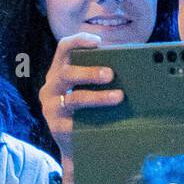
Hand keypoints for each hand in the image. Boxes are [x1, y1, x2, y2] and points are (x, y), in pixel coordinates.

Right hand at [40, 33, 122, 163]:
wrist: (77, 143)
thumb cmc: (89, 108)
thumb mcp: (90, 87)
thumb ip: (102, 75)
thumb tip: (132, 65)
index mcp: (60, 71)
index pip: (64, 49)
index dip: (78, 41)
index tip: (98, 42)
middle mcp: (51, 87)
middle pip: (67, 73)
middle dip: (89, 72)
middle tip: (111, 74)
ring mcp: (52, 107)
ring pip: (74, 99)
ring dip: (98, 97)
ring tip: (119, 97)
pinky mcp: (57, 127)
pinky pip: (74, 123)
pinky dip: (93, 119)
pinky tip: (109, 120)